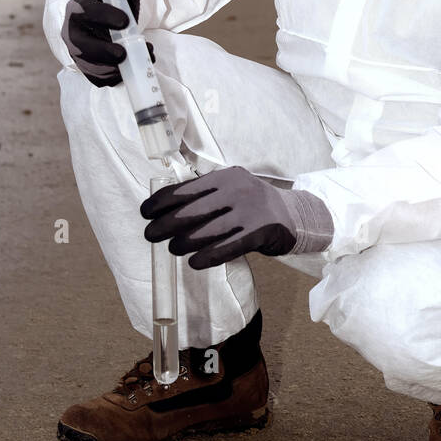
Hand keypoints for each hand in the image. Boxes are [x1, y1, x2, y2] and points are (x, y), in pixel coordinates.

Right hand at [61, 0, 152, 86]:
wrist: (107, 23)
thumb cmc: (112, 5)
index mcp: (78, 8)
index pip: (87, 13)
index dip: (105, 17)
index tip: (125, 21)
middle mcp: (72, 32)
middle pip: (82, 46)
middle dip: (103, 51)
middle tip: (124, 53)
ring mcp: (77, 52)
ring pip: (90, 65)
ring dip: (114, 67)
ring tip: (140, 58)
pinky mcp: (86, 68)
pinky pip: (97, 78)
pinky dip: (113, 78)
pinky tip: (130, 71)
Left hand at [140, 165, 331, 269]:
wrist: (294, 215)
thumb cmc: (253, 205)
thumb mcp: (232, 190)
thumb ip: (206, 195)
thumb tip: (165, 211)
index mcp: (226, 177)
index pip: (186, 188)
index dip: (162, 201)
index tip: (145, 213)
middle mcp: (237, 190)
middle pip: (193, 210)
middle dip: (166, 224)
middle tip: (150, 235)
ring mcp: (250, 211)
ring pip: (208, 231)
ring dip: (184, 242)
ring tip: (172, 249)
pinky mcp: (260, 233)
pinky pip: (228, 247)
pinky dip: (208, 257)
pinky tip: (195, 263)